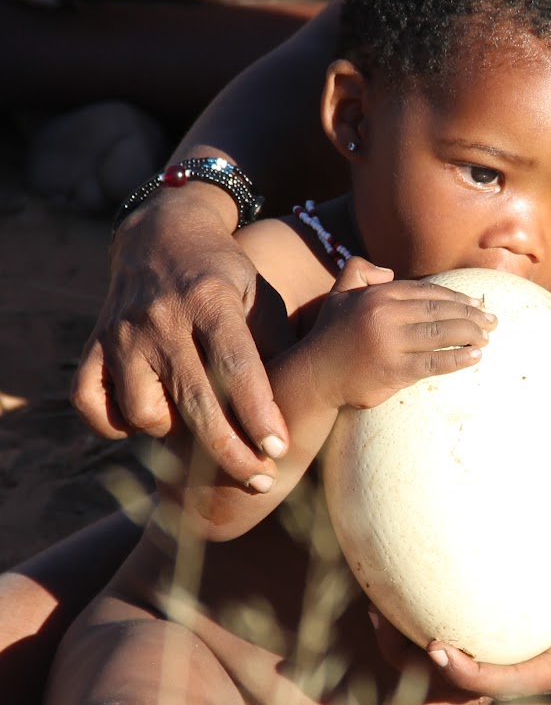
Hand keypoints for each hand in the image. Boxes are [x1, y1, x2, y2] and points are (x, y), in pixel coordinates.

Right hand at [74, 186, 286, 486]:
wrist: (163, 236)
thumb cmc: (227, 277)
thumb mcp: (260, 295)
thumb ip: (272, 344)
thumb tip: (292, 405)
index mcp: (211, 301)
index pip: (237, 367)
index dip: (258, 413)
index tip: (278, 451)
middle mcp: (161, 319)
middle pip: (193, 401)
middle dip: (229, 450)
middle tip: (261, 481)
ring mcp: (121, 334)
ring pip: (143, 412)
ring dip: (173, 433)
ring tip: (202, 430)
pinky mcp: (91, 346)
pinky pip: (91, 404)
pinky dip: (114, 424)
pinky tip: (145, 422)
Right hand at [298, 257, 494, 409]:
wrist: (312, 377)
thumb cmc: (329, 337)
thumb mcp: (338, 295)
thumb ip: (358, 271)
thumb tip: (389, 270)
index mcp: (378, 295)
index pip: (427, 292)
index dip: (455, 298)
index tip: (475, 303)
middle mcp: (385, 314)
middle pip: (440, 310)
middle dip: (471, 314)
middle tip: (493, 320)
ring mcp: (390, 342)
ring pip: (442, 333)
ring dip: (471, 334)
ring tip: (487, 337)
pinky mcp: (394, 369)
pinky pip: (435, 362)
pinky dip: (458, 358)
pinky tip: (475, 357)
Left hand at [373, 422, 550, 698]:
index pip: (510, 682)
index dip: (470, 672)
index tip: (434, 646)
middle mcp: (545, 663)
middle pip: (470, 684)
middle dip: (419, 662)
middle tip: (377, 620)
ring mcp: (537, 654)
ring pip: (469, 669)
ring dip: (421, 648)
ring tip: (376, 607)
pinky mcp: (536, 639)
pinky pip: (487, 640)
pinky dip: (455, 621)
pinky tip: (424, 585)